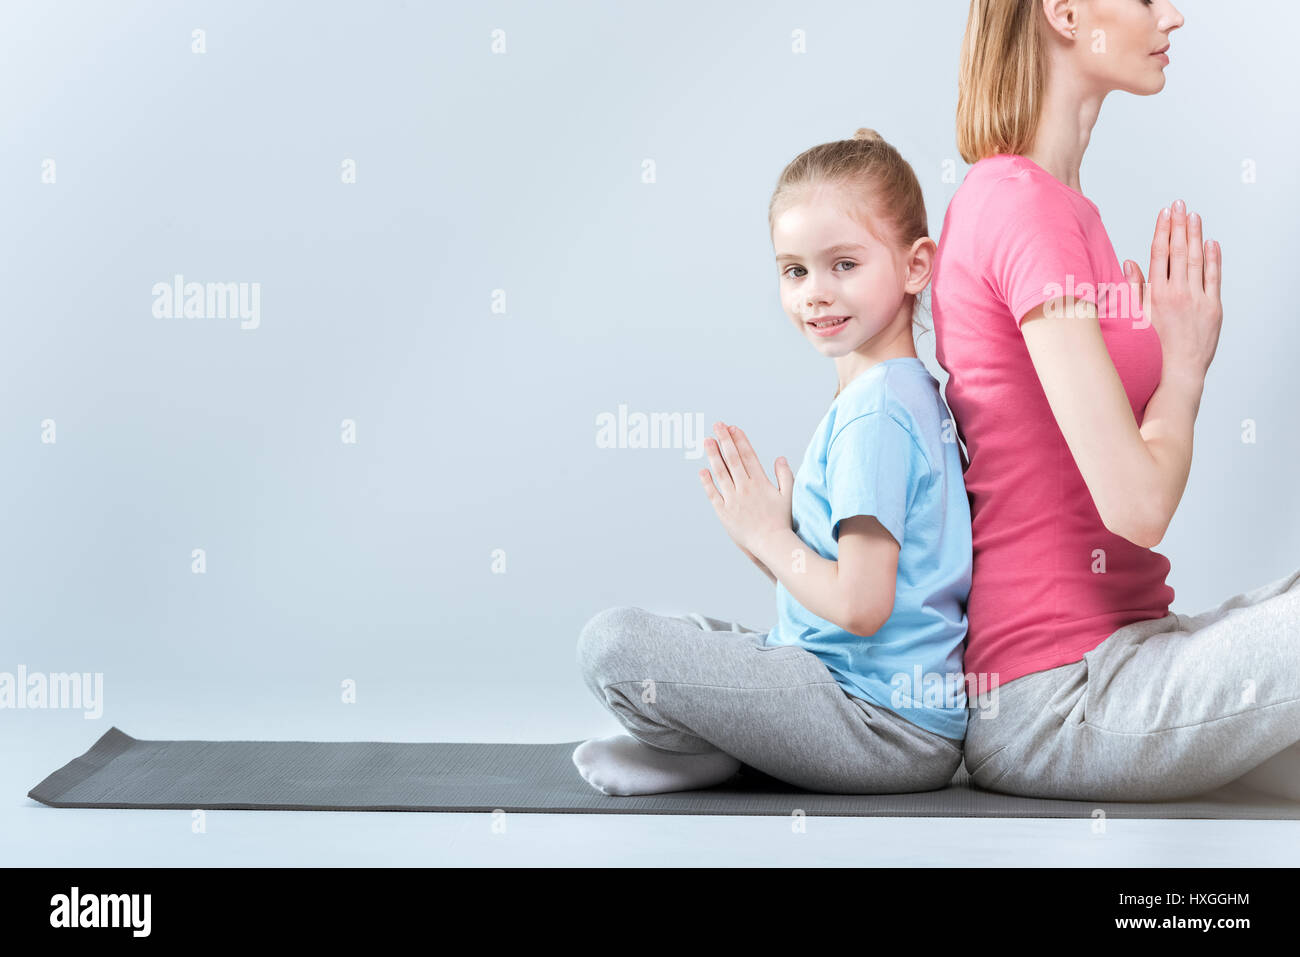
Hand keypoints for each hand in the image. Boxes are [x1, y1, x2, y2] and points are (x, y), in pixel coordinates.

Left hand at [698, 421, 793, 555]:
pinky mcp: (724, 512)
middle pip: (733, 459)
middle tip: (717, 425)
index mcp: (760, 482)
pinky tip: (702, 470)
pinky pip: (713, 494)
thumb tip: (780, 458)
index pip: (748, 456)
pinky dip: (707, 482)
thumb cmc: (781, 521)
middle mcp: (745, 488)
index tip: (733, 428)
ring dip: (713, 455)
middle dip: (725, 440)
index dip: (740, 440)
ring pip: (721, 473)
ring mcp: (733, 499)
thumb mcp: (788, 496)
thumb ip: (785, 475)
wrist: (771, 543)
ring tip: (707, 440)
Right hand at [1124, 199, 1222, 381]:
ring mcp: (1197, 299)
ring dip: (1196, 235)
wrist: (1176, 373)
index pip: (1159, 254)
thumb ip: (1134, 288)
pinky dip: (1214, 258)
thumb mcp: (1135, 318)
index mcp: (1156, 295)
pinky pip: (1214, 277)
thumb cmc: (1152, 349)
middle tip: (1180, 205)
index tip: (1164, 213)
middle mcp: (1177, 293)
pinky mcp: (1213, 308)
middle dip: (1179, 225)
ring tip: (1194, 216)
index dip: (1162, 230)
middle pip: (1179, 251)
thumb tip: (1130, 263)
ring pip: (1197, 260)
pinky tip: (1212, 243)